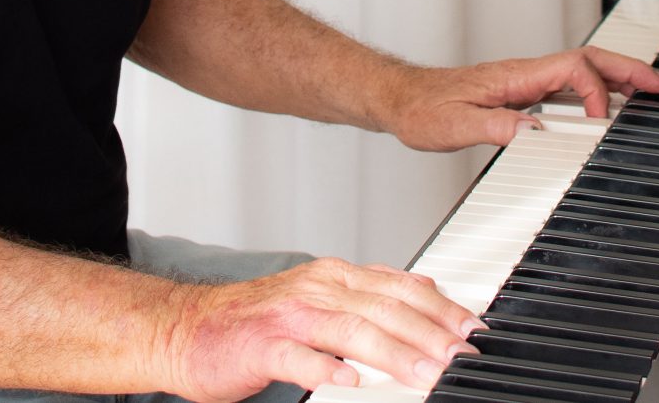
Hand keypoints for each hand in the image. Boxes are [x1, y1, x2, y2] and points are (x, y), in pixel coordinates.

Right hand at [157, 257, 481, 402]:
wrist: (186, 329)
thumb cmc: (254, 322)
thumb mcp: (317, 298)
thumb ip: (367, 297)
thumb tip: (427, 295)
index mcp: (332, 277)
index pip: (398, 286)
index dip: (439, 308)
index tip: (472, 329)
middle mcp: (314, 290)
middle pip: (383, 308)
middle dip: (429, 334)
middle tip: (462, 356)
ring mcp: (287, 317)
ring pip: (350, 329)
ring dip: (393, 352)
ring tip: (426, 373)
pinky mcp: (261, 346)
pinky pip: (300, 356)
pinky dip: (327, 368)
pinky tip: (352, 381)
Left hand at [380, 48, 658, 151]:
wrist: (400, 100)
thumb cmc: (422, 110)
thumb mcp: (454, 126)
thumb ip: (496, 128)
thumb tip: (535, 132)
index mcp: (514, 76)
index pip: (571, 69)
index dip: (596, 91)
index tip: (603, 121)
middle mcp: (523, 74)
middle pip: (588, 61)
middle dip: (628, 70)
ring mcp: (523, 81)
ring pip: (581, 70)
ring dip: (618, 78)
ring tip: (649, 90)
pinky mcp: (520, 92)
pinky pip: (568, 84)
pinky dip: (596, 89)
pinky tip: (606, 104)